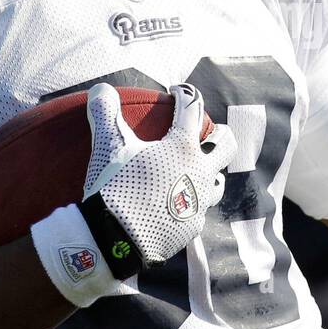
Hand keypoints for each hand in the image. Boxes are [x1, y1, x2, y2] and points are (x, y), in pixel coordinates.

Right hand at [77, 82, 235, 277]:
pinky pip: (197, 212)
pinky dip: (189, 204)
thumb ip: (104, 113)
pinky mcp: (192, 227)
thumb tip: (101, 88)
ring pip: (217, 182)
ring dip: (209, 173)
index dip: (184, 96)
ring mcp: (199, 202)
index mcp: (182, 147)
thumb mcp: (107, 146)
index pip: (192, 110)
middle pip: (226, 145)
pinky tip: (176, 206)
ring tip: (196, 171)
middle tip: (207, 131)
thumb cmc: (115, 186)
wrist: (116, 239)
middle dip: (220, 133)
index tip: (175, 92)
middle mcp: (199, 172)